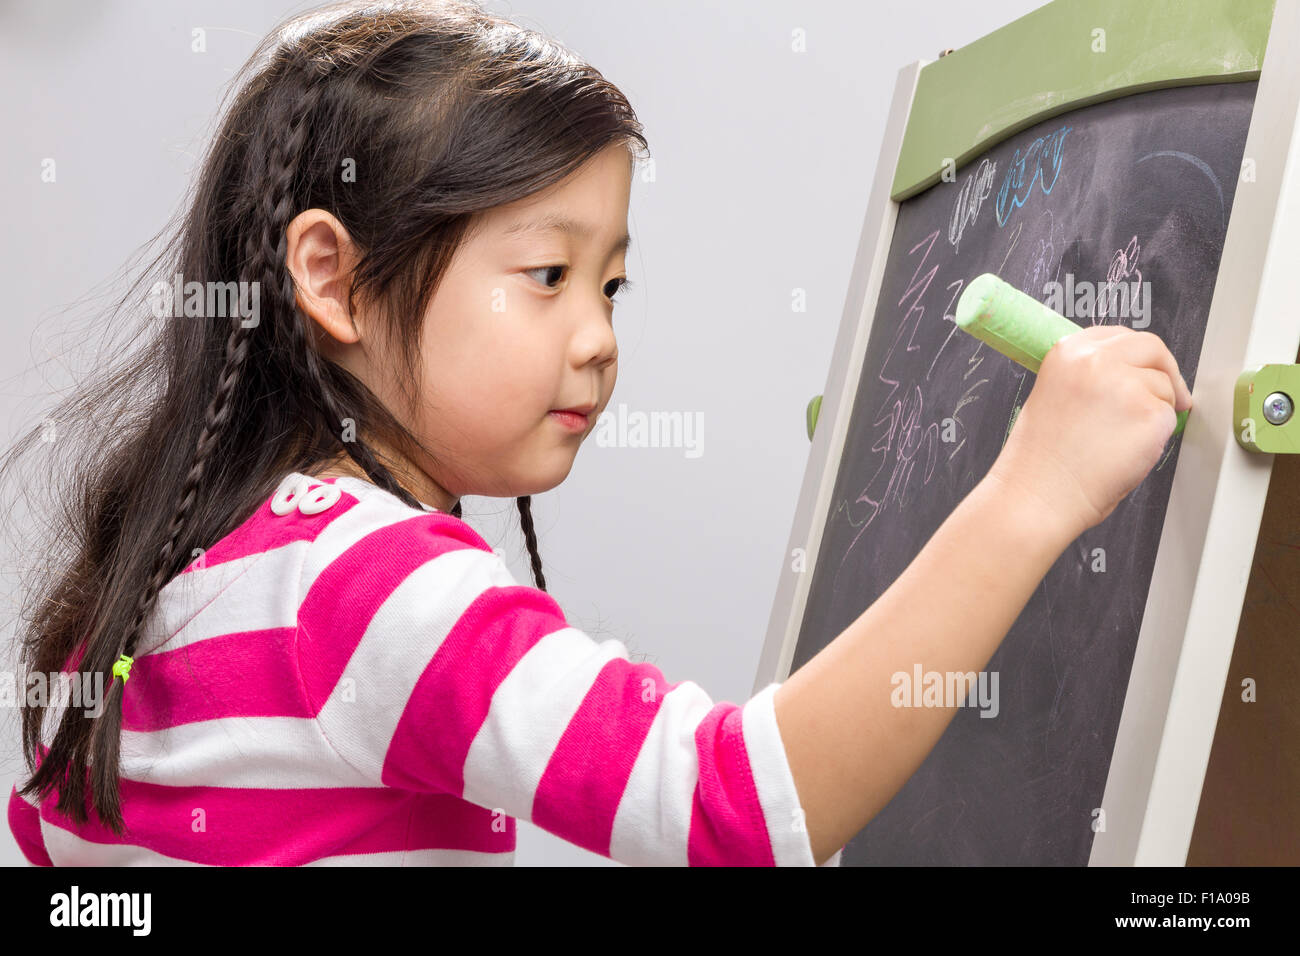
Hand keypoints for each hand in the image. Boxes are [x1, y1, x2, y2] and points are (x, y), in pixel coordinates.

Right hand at [987, 325, 1192, 533]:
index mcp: (1068, 353)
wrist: (1039, 493)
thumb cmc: (1041, 459)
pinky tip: (1128, 451)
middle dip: (1165, 371)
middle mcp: (1096, 360)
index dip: (1138, 355)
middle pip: (1152, 348)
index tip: (1146, 368)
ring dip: (1156, 411)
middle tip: (1171, 395)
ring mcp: (1125, 384)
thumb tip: (1127, 376)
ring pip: (1165, 387)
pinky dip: (1157, 437)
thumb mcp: (1053, 395)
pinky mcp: (1149, 413)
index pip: (1120, 335)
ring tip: (1122, 439)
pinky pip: (1169, 419)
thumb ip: (1088, 376)